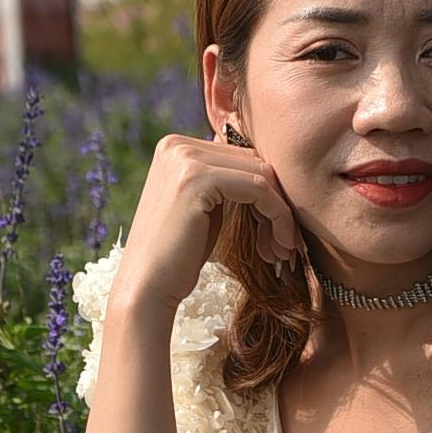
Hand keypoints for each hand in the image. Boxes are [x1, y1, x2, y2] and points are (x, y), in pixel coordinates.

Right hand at [110, 132, 300, 321]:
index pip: (242, 156)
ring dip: (280, 213)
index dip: (267, 193)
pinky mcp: (196, 178)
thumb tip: (269, 169)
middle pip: (254, 161)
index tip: (277, 232)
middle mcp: (178, 145)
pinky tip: (278, 246)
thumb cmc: (179, 255)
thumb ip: (226, 181)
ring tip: (281, 249)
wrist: (147, 287)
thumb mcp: (205, 207)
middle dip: (276, 203)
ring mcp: (185, 158)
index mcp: (177, 146)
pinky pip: (258, 188)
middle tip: (283, 244)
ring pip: (261, 173)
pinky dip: (278, 216)